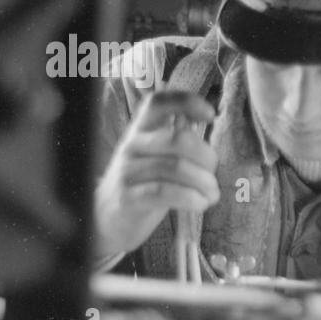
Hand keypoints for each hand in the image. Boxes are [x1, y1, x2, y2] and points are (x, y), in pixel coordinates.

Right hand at [94, 90, 218, 259]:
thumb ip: (177, 139)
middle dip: (207, 158)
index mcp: (140, 130)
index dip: (186, 102)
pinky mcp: (130, 197)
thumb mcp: (156, 155)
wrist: (107, 218)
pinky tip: (200, 203)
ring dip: (204, 183)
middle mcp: (132, 145)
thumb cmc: (143, 182)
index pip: (158, 102)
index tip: (211, 115)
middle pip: (179, 139)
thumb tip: (205, 120)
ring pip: (177, 167)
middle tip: (213, 176)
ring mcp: (129, 171)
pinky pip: (166, 192)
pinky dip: (191, 198)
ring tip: (211, 194)